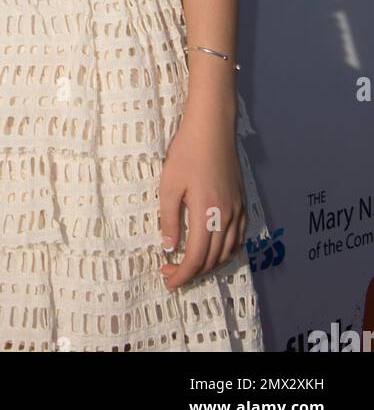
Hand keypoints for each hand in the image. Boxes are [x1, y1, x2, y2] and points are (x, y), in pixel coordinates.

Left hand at [157, 112, 246, 290]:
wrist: (212, 128)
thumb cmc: (186, 152)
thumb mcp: (169, 185)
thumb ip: (169, 219)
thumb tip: (169, 247)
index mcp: (207, 214)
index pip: (196, 258)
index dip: (182, 274)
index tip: (168, 281)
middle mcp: (227, 217)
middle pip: (213, 259)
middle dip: (192, 272)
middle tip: (171, 271)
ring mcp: (238, 210)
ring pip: (228, 252)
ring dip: (209, 264)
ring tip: (189, 264)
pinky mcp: (242, 202)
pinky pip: (238, 238)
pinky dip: (225, 251)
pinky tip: (212, 249)